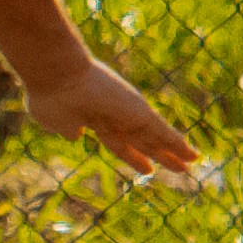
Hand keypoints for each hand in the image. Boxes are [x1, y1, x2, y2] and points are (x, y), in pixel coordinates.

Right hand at [21, 57, 209, 179]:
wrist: (56, 76)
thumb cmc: (49, 94)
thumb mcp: (51, 119)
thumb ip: (63, 127)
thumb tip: (74, 135)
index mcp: (93, 119)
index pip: (117, 141)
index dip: (131, 154)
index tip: (144, 166)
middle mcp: (115, 116)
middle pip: (141, 140)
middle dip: (157, 154)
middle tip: (176, 166)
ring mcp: (128, 114)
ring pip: (156, 137)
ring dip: (174, 152)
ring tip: (191, 162)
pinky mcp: (139, 113)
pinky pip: (163, 132)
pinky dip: (178, 144)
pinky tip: (193, 155)